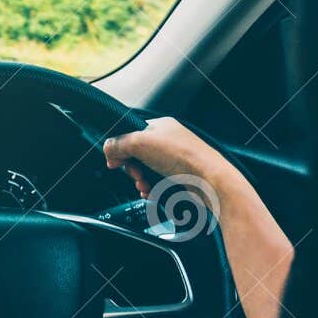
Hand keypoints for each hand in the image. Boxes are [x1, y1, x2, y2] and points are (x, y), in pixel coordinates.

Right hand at [102, 116, 231, 197]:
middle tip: (134, 174)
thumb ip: (118, 144)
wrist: (210, 181)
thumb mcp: (141, 143)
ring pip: (145, 170)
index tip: (115, 160)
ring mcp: (174, 159)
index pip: (130, 133)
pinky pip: (155, 181)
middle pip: (136, 154)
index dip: (121, 147)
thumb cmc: (185, 157)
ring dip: (139, 180)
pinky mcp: (178, 176)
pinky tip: (150, 191)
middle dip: (131, 168)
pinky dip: (150, 187)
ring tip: (143, 185)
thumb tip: (107, 149)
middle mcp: (167, 141)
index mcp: (160, 126)